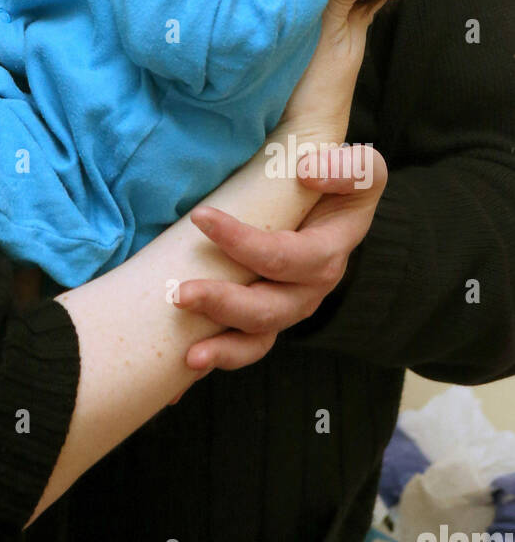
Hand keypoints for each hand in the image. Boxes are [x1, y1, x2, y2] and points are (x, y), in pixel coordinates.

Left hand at [166, 0, 388, 393]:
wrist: (270, 211)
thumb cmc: (275, 145)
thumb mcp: (289, 97)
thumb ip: (313, 44)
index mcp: (342, 186)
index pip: (366, 177)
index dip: (344, 173)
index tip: (306, 161)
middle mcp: (332, 239)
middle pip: (316, 258)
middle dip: (259, 248)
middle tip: (204, 224)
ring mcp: (306, 286)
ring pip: (286, 309)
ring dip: (234, 306)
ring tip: (184, 295)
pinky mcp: (272, 316)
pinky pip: (259, 347)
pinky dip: (226, 353)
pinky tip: (189, 353)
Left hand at [167, 142, 386, 383]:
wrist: (329, 200)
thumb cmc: (338, 180)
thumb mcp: (361, 169)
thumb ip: (350, 168)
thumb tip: (308, 172)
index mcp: (330, 251)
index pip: (289, 256)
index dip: (246, 243)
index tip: (200, 217)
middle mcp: (310, 288)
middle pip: (271, 308)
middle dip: (225, 304)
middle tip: (179, 294)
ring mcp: (288, 306)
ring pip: (259, 336)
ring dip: (224, 348)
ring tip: (189, 355)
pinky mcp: (266, 316)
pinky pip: (246, 345)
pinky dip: (218, 358)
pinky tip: (183, 373)